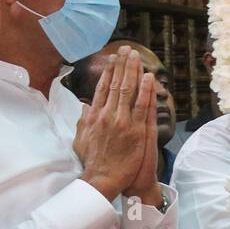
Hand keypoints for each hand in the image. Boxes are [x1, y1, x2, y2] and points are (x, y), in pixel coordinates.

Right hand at [74, 48, 156, 200]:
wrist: (102, 179)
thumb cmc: (93, 162)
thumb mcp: (81, 139)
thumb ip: (84, 120)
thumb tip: (85, 106)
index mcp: (94, 116)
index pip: (101, 88)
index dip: (108, 71)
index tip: (113, 58)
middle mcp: (106, 115)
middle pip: (115, 84)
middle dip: (121, 65)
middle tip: (127, 49)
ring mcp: (122, 121)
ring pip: (128, 90)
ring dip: (133, 71)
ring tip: (137, 56)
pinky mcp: (135, 130)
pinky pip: (142, 106)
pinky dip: (145, 90)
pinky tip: (148, 76)